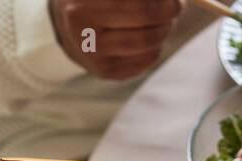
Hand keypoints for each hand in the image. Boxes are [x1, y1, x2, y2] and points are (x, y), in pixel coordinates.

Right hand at [49, 0, 181, 79]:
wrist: (66, 24)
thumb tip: (175, 0)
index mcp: (80, 6)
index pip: (139, 7)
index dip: (164, 4)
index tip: (175, 1)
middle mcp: (84, 33)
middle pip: (146, 28)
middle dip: (167, 17)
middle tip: (173, 8)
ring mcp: (94, 57)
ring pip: (148, 46)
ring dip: (164, 31)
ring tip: (163, 20)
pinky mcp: (106, 72)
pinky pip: (146, 61)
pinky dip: (156, 46)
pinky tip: (150, 35)